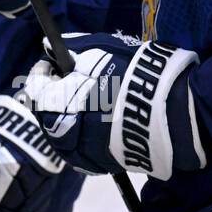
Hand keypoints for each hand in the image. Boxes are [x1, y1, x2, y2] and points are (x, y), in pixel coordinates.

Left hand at [23, 32, 206, 179]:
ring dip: (63, 122)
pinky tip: (92, 128)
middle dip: (49, 99)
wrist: (176, 110)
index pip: (35, 89)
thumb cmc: (135, 73)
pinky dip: (82, 141)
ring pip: (62, 140)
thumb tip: (49, 47)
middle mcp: (68, 131)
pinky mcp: (106, 164)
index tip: (49, 65)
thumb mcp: (101, 48)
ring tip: (79, 106)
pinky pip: (83, 155)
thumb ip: (71, 48)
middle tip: (62, 85)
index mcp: (61, 102)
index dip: (40, 74)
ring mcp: (87, 152)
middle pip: (45, 117)